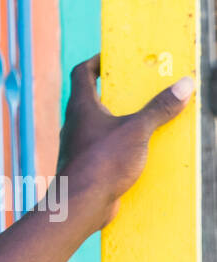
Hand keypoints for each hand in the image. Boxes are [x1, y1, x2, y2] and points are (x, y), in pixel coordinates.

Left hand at [55, 53, 193, 229]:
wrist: (79, 206)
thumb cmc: (101, 163)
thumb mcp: (137, 130)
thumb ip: (160, 107)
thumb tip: (185, 84)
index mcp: (81, 107)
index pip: (81, 73)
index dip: (96, 60)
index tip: (114, 55)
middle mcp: (76, 124)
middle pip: (94, 98)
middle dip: (118, 90)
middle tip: (143, 86)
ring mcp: (79, 146)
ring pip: (101, 125)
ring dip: (124, 119)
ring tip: (151, 117)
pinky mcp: (88, 165)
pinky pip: (106, 148)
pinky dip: (123, 144)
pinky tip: (143, 149)